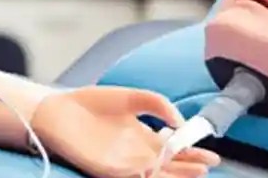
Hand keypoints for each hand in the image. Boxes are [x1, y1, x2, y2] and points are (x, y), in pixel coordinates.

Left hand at [32, 86, 220, 177]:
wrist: (56, 108)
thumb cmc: (90, 103)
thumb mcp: (131, 97)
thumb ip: (157, 103)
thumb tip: (180, 122)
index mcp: (142, 136)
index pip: (173, 149)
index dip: (192, 152)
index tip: (211, 153)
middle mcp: (135, 153)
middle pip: (168, 164)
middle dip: (189, 166)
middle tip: (208, 165)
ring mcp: (121, 163)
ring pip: (154, 174)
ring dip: (174, 174)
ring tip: (195, 171)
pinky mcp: (105, 169)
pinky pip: (130, 175)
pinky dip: (145, 174)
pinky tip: (158, 169)